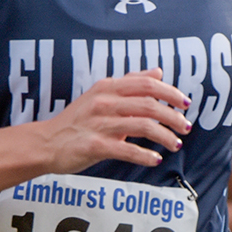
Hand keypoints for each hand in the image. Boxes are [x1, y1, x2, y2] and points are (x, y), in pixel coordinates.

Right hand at [41, 68, 190, 172]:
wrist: (46, 143)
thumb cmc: (76, 120)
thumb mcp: (101, 94)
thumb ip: (130, 83)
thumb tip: (157, 72)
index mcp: (107, 87)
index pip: (147, 84)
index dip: (170, 92)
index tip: (184, 103)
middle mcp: (104, 102)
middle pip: (149, 105)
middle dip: (173, 116)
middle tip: (185, 127)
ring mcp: (99, 124)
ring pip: (143, 126)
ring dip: (165, 136)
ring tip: (176, 144)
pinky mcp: (95, 146)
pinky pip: (127, 149)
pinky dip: (145, 155)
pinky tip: (155, 159)